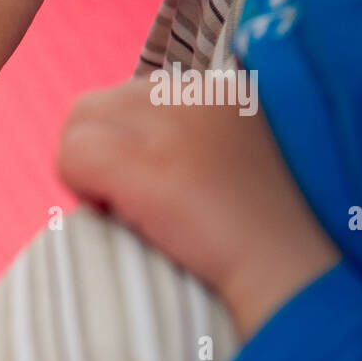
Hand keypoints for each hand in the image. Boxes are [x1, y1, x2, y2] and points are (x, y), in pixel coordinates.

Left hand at [56, 78, 339, 338]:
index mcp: (223, 89)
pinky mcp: (143, 160)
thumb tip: (127, 144)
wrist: (291, 271)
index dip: (129, 144)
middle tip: (129, 201)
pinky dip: (79, 188)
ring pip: (77, 124)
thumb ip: (195, 138)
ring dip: (87, 170)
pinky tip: (116, 216)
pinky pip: (70, 156)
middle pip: (98, 104)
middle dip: (99, 152)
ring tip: (127, 210)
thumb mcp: (243, 159)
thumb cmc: (267, 236)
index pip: (135, 95)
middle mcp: (195, 93)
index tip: (153, 183)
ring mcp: (169, 124)